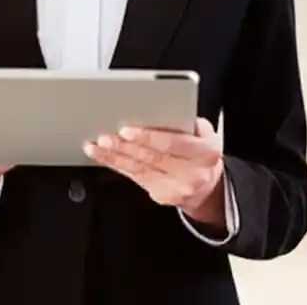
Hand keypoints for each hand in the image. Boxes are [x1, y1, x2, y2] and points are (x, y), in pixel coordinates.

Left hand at [84, 117, 224, 225]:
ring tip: (98, 145)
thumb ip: (187, 122)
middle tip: (106, 136)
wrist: (208, 186)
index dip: (148, 137)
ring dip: (115, 156)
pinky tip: (104, 156)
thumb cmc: (201, 152)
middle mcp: (192, 172)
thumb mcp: (206, 133)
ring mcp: (176, 187)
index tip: (127, 129)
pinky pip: (135, 177)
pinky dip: (117, 165)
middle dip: (125, 146)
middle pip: (152, 157)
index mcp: (205, 152)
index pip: (173, 143)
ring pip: (140, 169)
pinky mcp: (162, 195)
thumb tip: (159, 111)